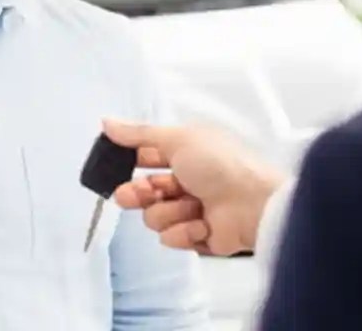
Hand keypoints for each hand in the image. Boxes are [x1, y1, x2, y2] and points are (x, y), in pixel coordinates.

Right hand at [104, 119, 285, 256]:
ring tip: (192, 206)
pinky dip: (184, 232)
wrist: (254, 204)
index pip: (144, 158)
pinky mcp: (196, 237)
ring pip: (154, 217)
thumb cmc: (222, 165)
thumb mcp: (178, 138)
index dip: (128, 163)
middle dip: (137, 194)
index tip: (114, 165)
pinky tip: (202, 225)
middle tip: (142, 193)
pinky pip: (170, 238)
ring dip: (170, 212)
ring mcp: (191, 210)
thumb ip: (139, 133)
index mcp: (184, 153)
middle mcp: (185, 181)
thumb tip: (107, 122)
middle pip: (142, 192)